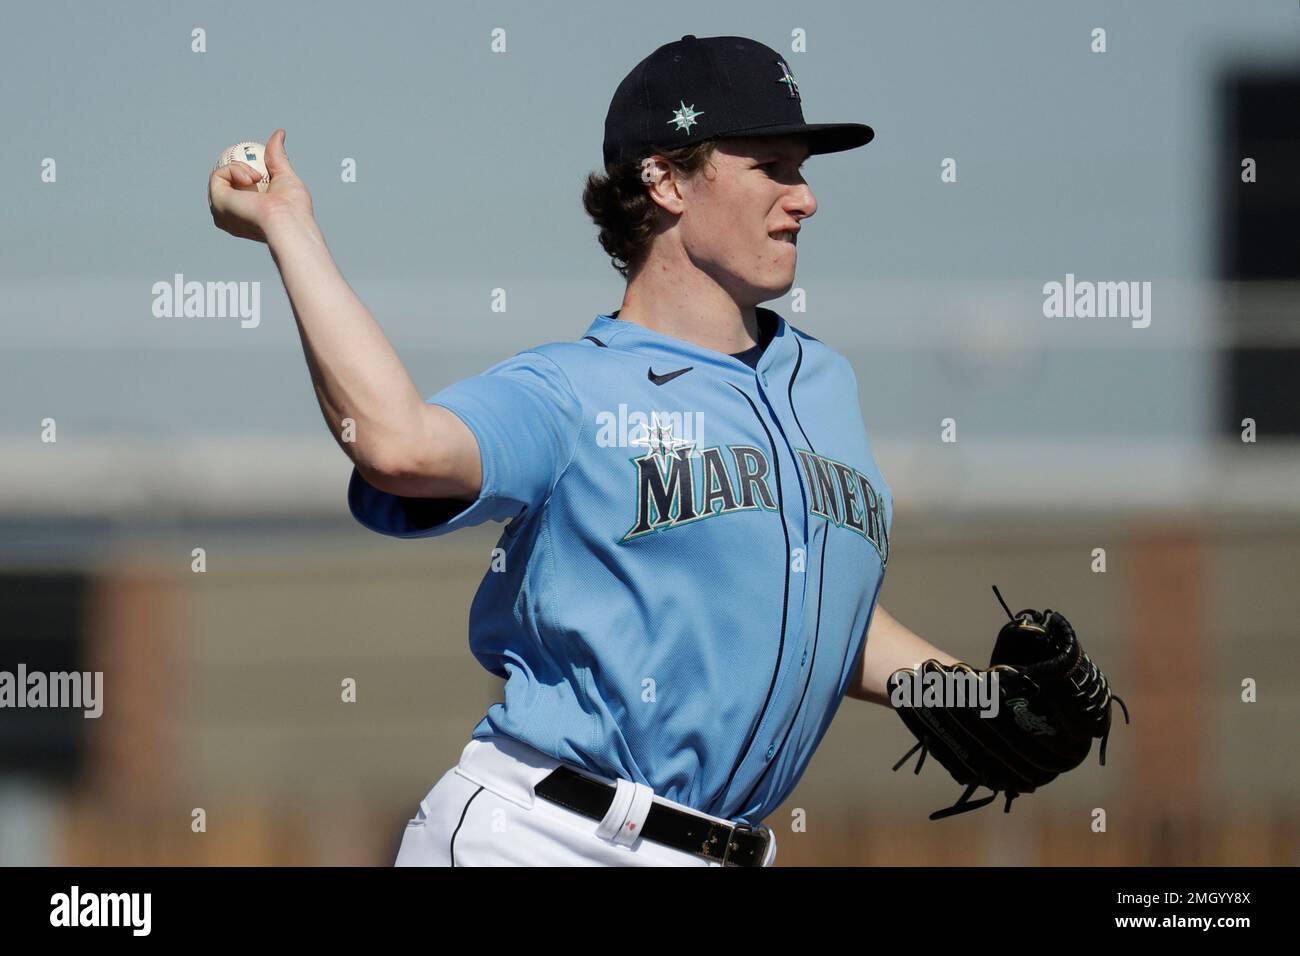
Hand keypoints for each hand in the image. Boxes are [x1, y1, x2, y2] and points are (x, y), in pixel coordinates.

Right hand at [207, 128, 313, 242]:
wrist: (287, 219)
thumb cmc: (292, 207)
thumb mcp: (284, 176)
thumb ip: (277, 157)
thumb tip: (279, 133)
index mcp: (245, 217)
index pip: (238, 189)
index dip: (245, 174)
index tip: (261, 173)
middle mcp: (230, 219)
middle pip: (226, 182)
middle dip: (240, 170)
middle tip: (258, 175)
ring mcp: (221, 212)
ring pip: (221, 176)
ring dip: (240, 169)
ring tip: (257, 179)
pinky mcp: (216, 203)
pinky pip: (218, 175)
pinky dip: (234, 170)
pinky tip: (250, 180)